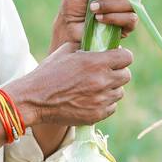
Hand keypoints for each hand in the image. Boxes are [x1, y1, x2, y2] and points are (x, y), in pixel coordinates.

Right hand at [4, 42, 133, 126]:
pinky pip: (111, 107)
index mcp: (96, 62)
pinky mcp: (97, 115)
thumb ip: (87, 47)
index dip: (122, 56)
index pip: (127, 57)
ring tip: (97, 87)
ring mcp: (101, 100)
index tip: (116, 57)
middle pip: (126, 75)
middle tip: (106, 72)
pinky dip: (105, 103)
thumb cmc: (48, 73)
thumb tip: (101, 46)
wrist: (34, 99)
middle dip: (118, 72)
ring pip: (120, 92)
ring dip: (112, 88)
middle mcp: (102, 81)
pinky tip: (92, 99)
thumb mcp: (66, 51)